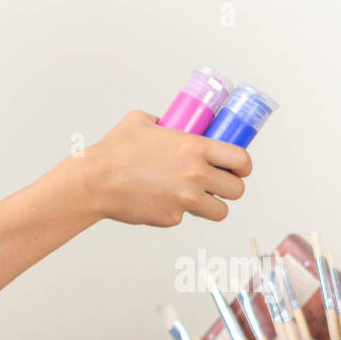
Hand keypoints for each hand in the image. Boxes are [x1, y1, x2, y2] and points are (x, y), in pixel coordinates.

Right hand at [76, 110, 251, 226]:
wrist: (96, 181)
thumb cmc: (115, 151)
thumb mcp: (142, 121)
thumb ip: (165, 122)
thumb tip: (171, 124)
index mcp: (195, 148)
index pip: (241, 159)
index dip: (244, 166)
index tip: (240, 168)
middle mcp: (196, 174)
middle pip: (237, 189)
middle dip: (231, 187)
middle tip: (219, 184)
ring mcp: (186, 199)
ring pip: (220, 211)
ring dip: (213, 205)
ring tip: (198, 198)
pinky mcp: (173, 218)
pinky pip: (186, 217)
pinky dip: (178, 212)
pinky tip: (161, 200)